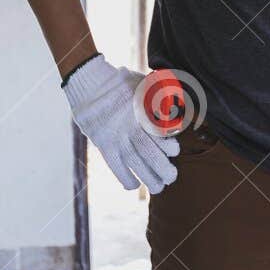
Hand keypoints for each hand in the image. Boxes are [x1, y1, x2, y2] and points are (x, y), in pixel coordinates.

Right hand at [62, 54, 179, 193]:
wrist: (90, 81)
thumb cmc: (121, 82)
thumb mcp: (144, 83)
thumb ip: (161, 94)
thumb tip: (179, 106)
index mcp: (141, 110)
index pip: (159, 132)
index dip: (168, 145)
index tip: (174, 150)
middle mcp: (129, 125)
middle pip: (149, 151)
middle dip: (163, 168)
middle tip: (172, 177)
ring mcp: (115, 136)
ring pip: (134, 162)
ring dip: (148, 177)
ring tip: (158, 188)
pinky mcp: (103, 143)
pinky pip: (115, 166)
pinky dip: (125, 177)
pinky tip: (134, 185)